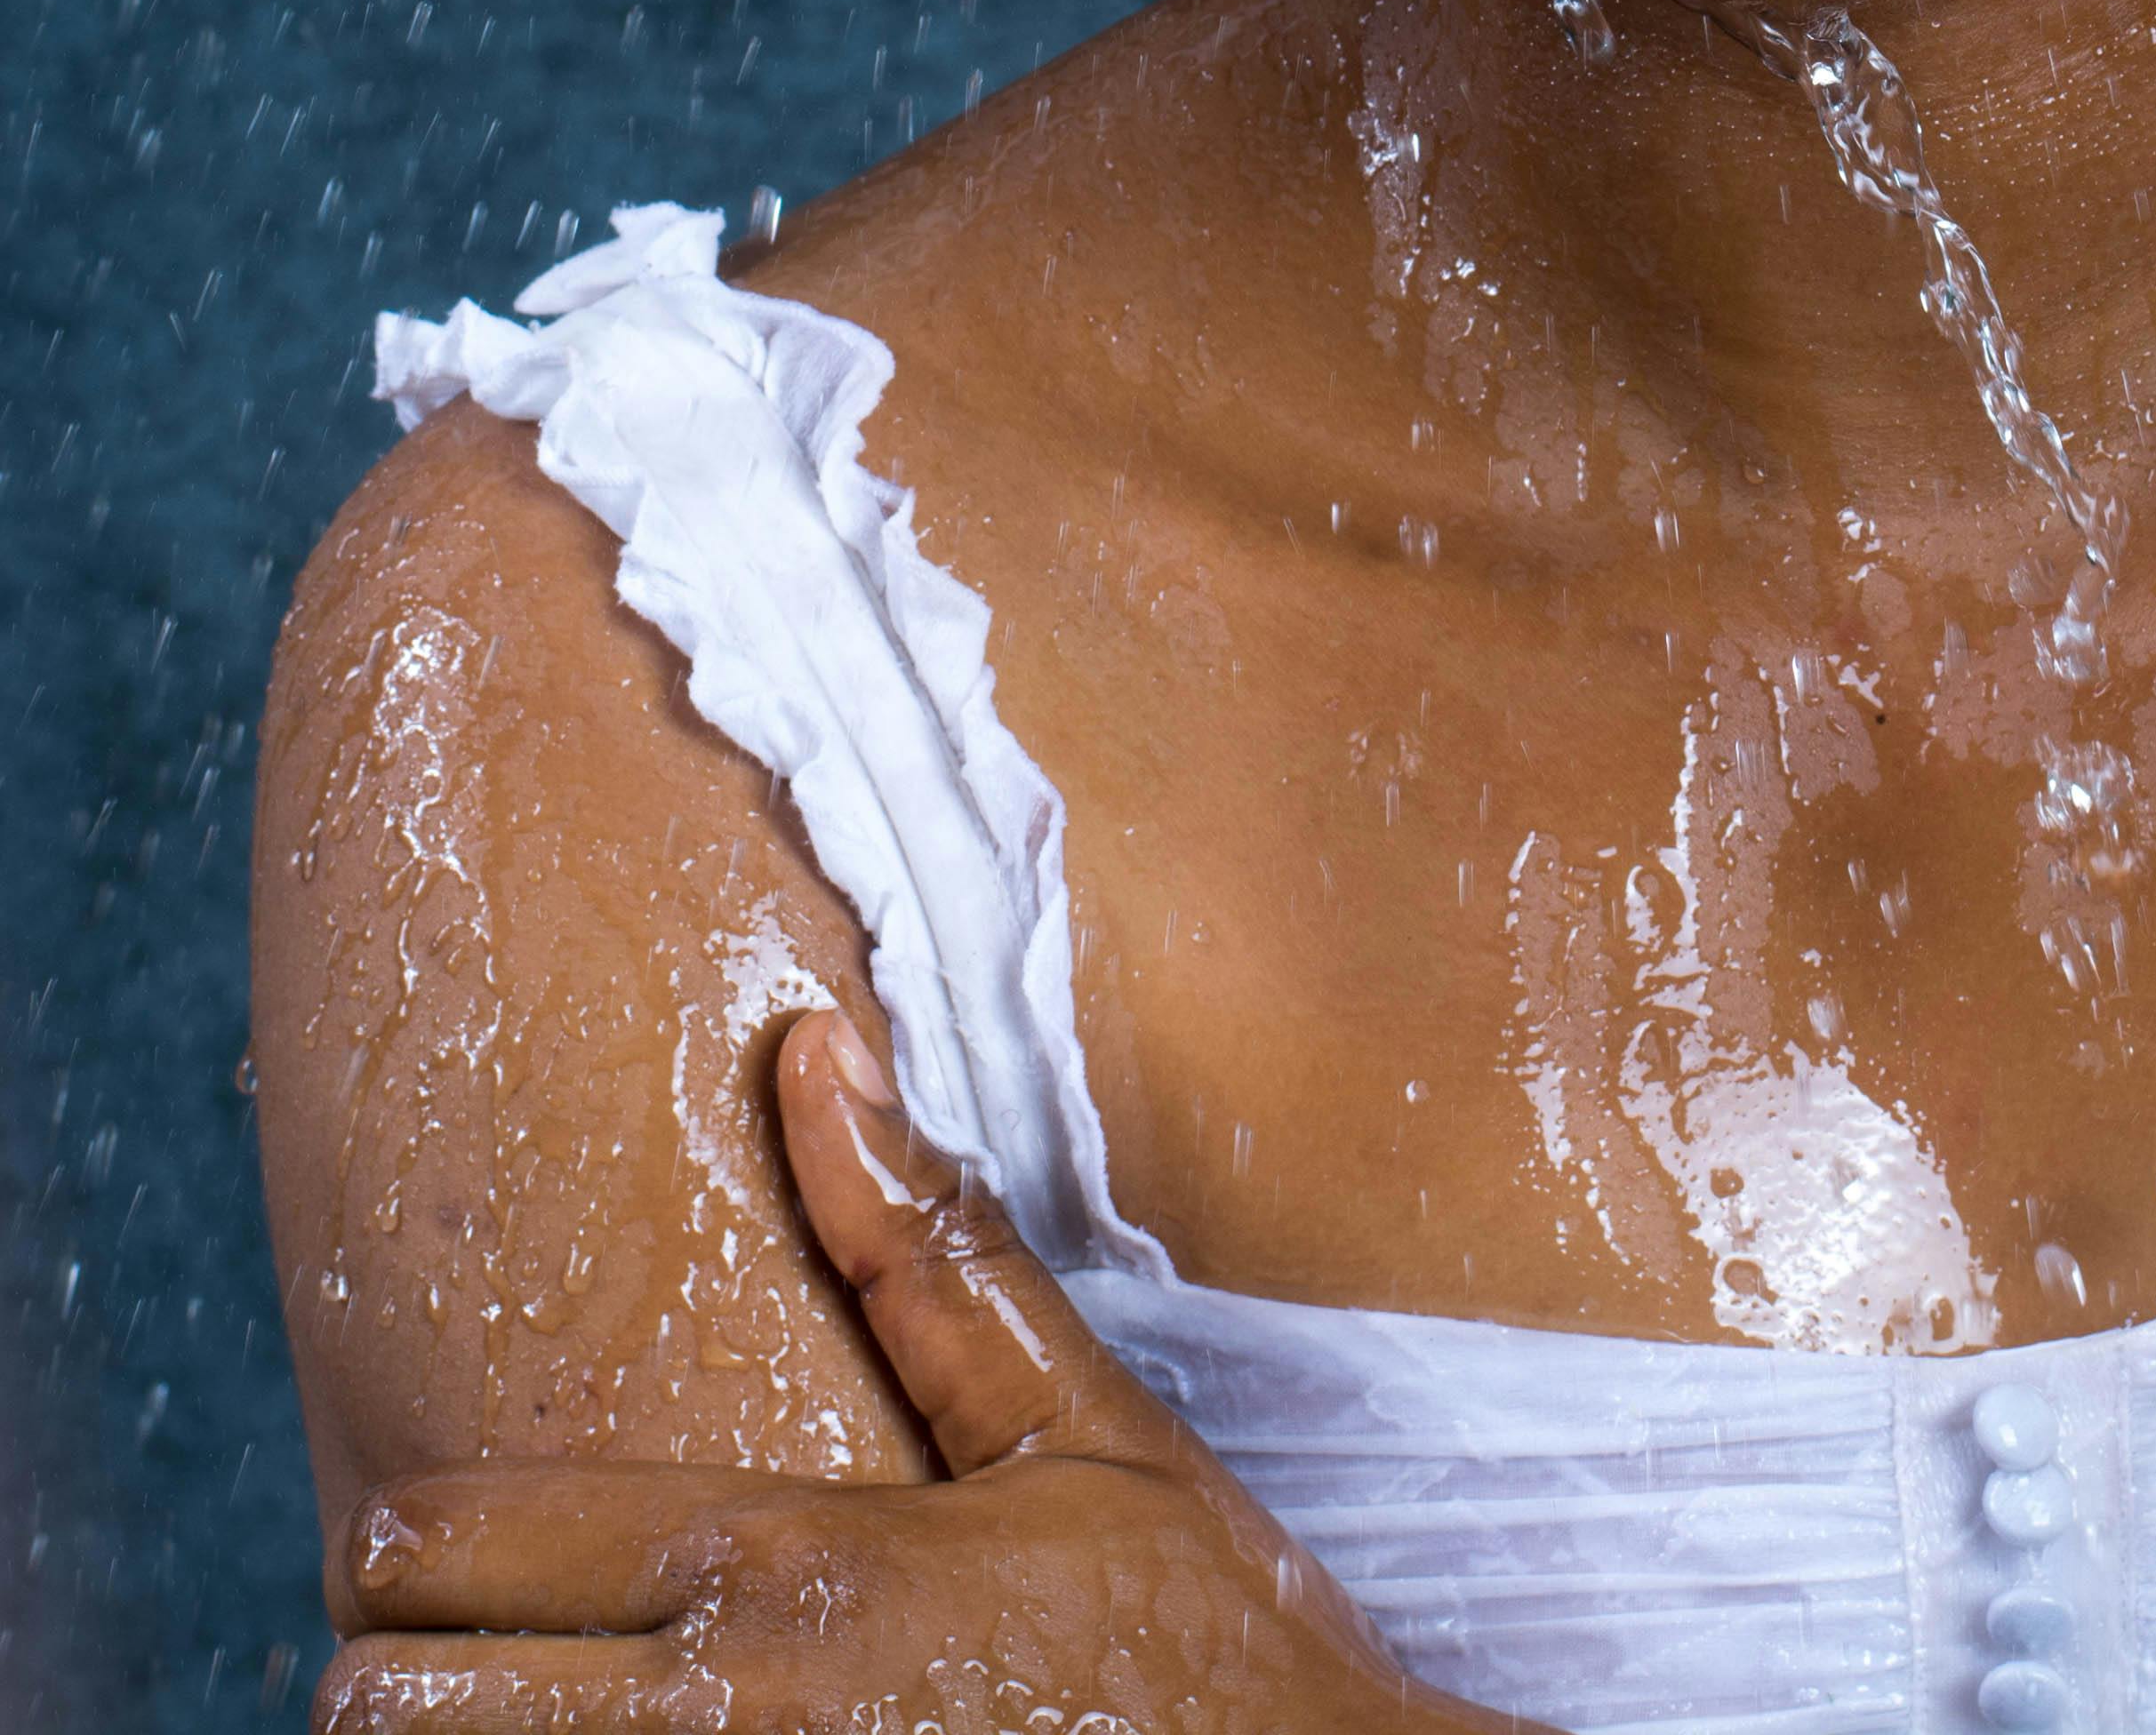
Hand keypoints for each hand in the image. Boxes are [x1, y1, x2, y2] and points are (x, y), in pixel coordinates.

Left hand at [321, 1011, 1508, 1734]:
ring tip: (535, 1717)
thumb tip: (817, 1047)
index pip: (441, 1548)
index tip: (432, 1547)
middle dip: (397, 1686)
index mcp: (780, 1576)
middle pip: (389, 1719)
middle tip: (457, 1664)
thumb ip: (926, 1250)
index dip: (402, 1546)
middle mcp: (724, 1728)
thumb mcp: (1084, 1432)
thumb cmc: (1207, 1646)